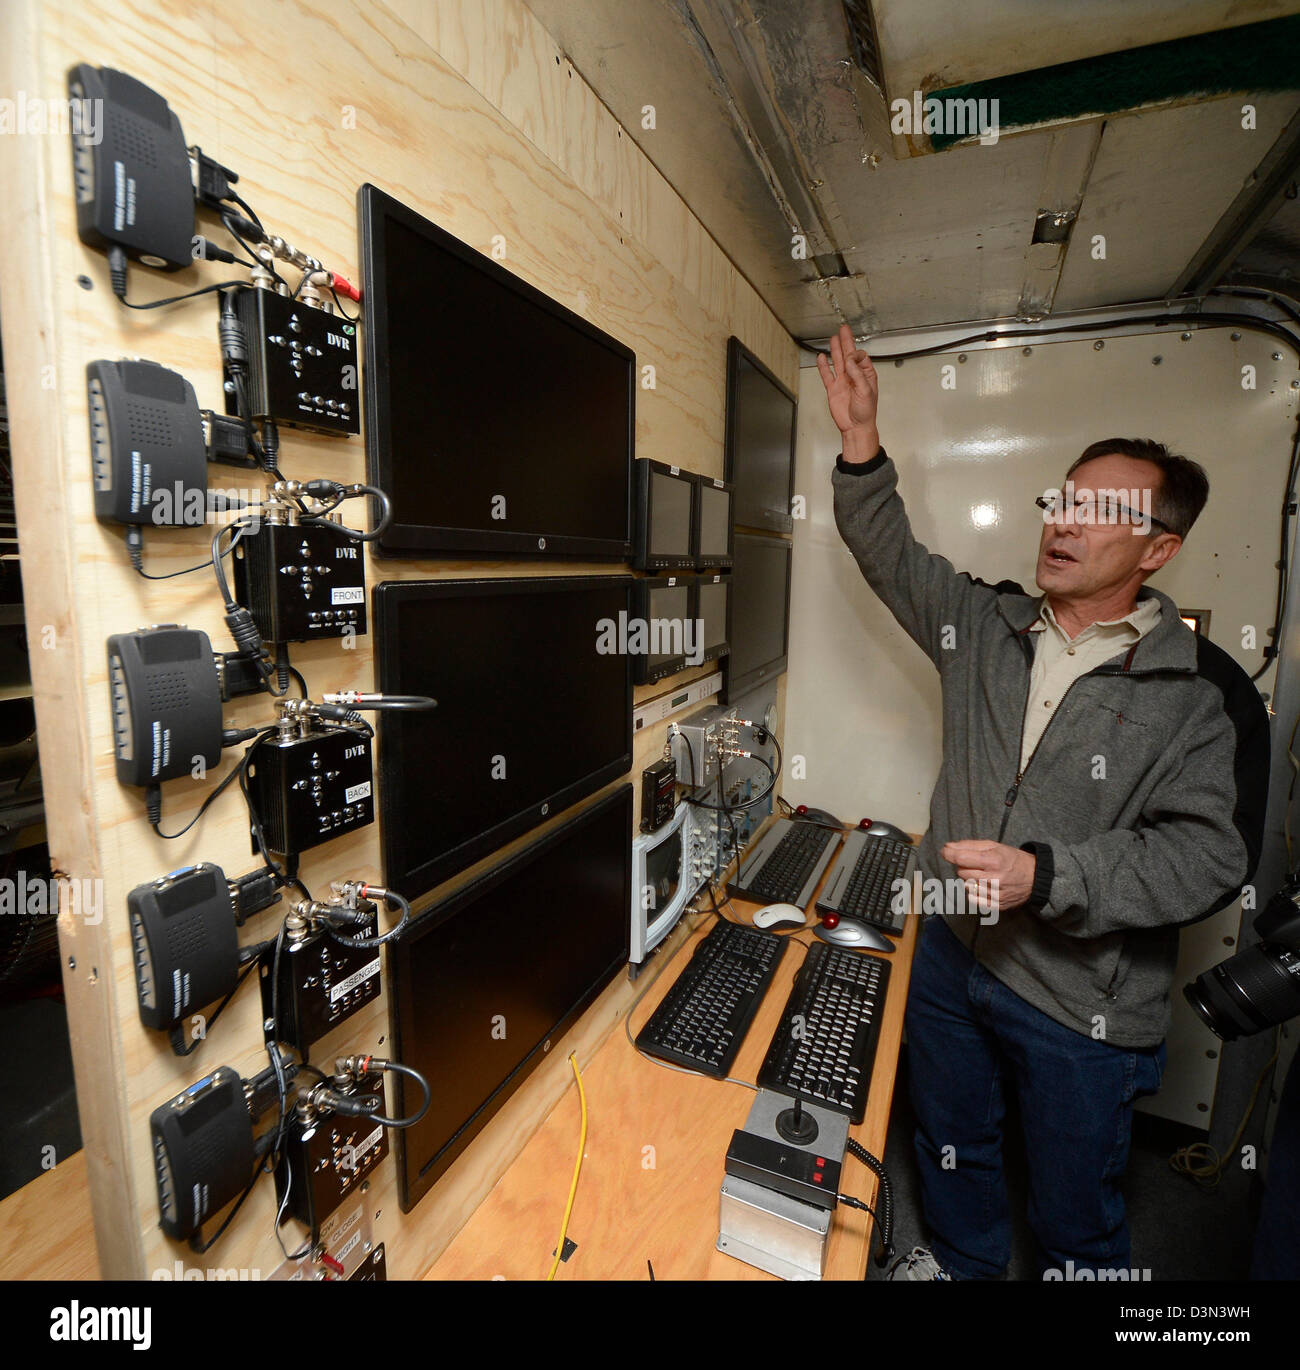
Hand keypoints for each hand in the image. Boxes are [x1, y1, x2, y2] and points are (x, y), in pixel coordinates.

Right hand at [816, 323, 878, 460]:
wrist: (855, 427)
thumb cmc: (866, 412)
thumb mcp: (866, 391)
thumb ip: (858, 374)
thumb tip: (849, 361)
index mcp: (865, 375)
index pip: (860, 357)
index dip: (855, 354)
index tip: (851, 357)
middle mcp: (854, 376)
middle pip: (849, 354)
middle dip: (846, 341)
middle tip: (843, 329)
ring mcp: (842, 382)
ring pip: (838, 362)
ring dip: (836, 350)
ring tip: (834, 338)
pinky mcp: (833, 389)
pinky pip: (827, 375)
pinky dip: (823, 366)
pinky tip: (822, 357)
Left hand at [940, 839, 1036, 913]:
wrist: (1035, 877)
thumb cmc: (1012, 859)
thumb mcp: (994, 846)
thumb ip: (969, 845)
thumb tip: (947, 847)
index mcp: (993, 861)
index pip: (961, 859)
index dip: (950, 854)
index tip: (945, 851)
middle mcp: (994, 878)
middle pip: (962, 872)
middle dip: (964, 866)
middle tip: (976, 863)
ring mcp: (996, 894)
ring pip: (967, 885)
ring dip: (970, 879)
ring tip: (983, 874)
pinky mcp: (997, 905)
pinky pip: (974, 899)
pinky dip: (974, 892)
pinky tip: (984, 886)